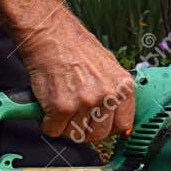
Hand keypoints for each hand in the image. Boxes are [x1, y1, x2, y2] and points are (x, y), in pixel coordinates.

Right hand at [18, 11, 135, 142]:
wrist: (50, 35)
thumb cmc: (76, 47)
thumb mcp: (109, 66)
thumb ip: (115, 92)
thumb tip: (119, 117)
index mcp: (123, 86)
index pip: (123, 125)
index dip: (108, 128)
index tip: (100, 126)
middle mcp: (107, 96)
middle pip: (99, 135)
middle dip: (85, 129)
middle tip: (76, 116)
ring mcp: (84, 102)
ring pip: (75, 134)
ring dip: (65, 124)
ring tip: (62, 105)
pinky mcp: (61, 107)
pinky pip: (53, 129)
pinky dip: (47, 122)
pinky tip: (49, 105)